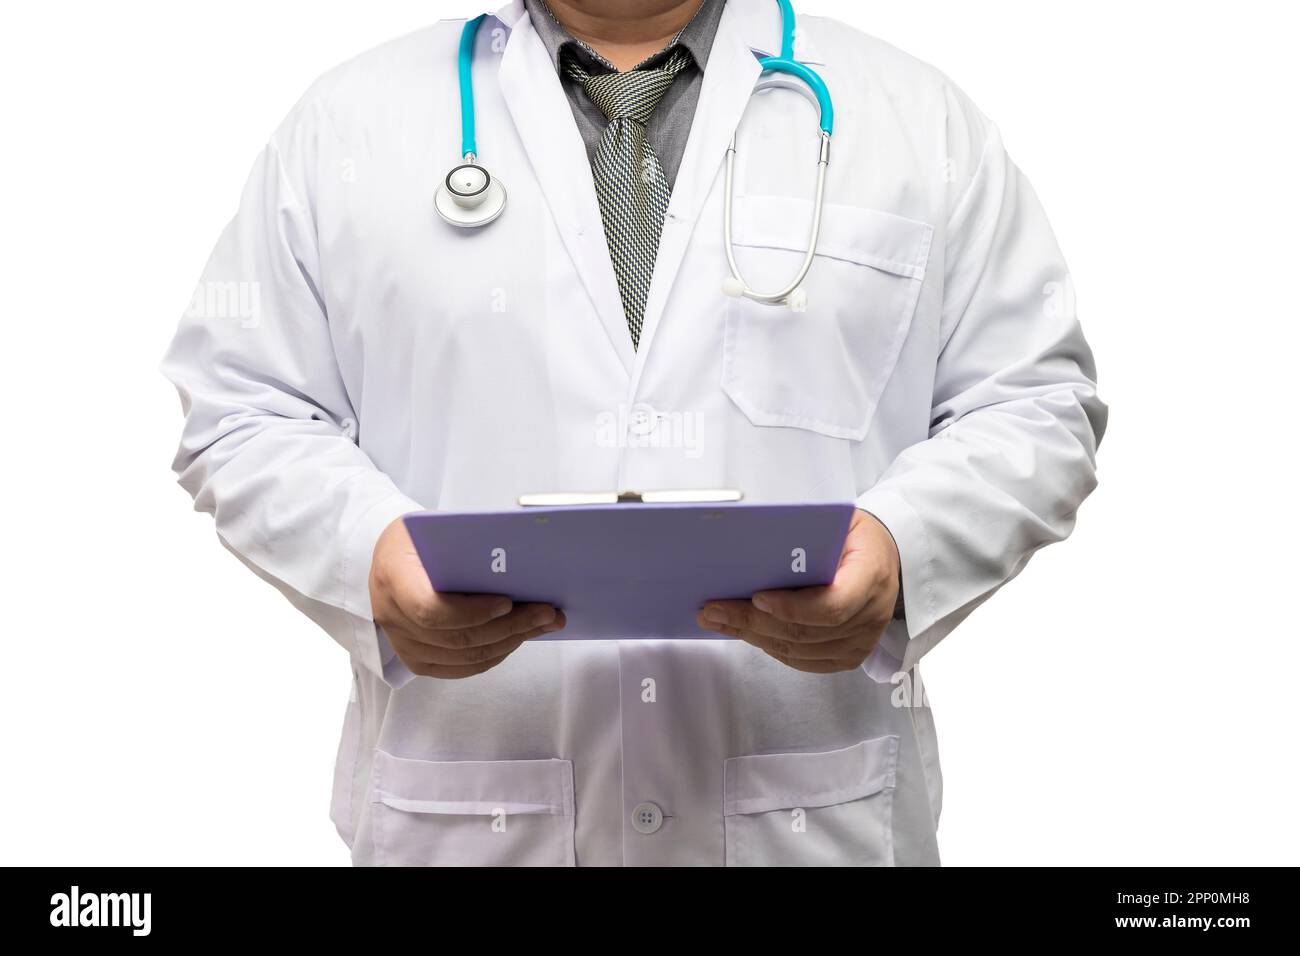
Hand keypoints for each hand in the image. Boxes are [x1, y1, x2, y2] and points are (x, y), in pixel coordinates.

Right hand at [368, 517, 564, 677]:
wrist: (388, 560)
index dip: (473, 612)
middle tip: (546, 613)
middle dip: (510, 626)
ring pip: (465, 656)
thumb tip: (519, 560)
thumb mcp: (433, 528)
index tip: (508, 601)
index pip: (431, 610)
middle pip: (458, 637)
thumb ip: (466, 544)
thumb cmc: (416, 540)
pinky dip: (496, 654)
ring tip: (543, 623)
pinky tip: (520, 637)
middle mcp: (393, 616)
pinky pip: (462, 667)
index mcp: (394, 576)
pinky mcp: (417, 661)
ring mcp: (403, 644)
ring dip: (511, 641)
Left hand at [696, 509, 899, 673]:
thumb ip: (807, 534)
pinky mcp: (851, 655)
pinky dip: (772, 648)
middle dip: (753, 621)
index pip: (832, 605)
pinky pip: (805, 661)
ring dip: (754, 636)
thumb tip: (754, 543)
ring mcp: (863, 640)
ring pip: (799, 650)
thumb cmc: (856, 536)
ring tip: (719, 620)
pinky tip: (747, 632)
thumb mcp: (839, 521)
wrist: (885, 556)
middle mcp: (872, 613)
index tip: (757, 597)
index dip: (792, 607)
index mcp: (871, 574)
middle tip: (714, 610)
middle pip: (806, 631)